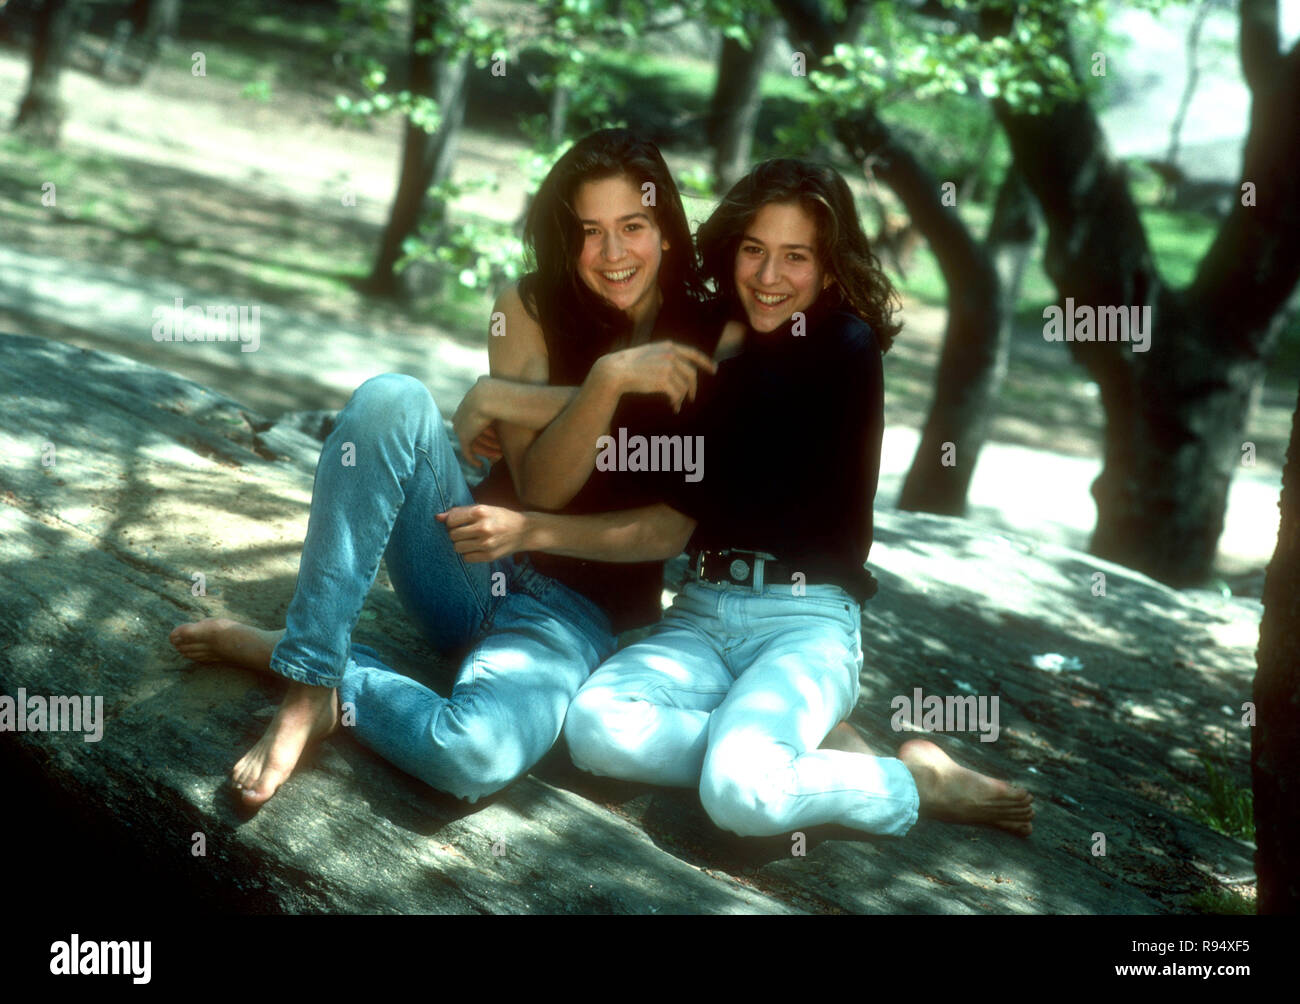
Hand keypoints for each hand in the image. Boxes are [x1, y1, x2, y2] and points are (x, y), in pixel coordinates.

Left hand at [436, 505, 530, 561]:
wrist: (524, 530)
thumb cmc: (500, 517)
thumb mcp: (483, 509)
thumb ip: (460, 512)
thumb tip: (437, 517)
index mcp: (480, 511)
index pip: (451, 520)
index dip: (451, 522)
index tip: (458, 522)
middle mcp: (483, 527)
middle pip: (452, 535)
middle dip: (455, 534)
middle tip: (465, 532)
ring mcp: (486, 543)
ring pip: (457, 547)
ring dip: (460, 544)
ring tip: (470, 540)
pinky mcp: (489, 556)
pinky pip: (466, 558)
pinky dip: (468, 553)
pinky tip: (476, 548)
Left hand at [451, 381, 498, 467]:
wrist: (489, 396)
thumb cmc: (495, 388)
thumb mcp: (487, 382)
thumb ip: (484, 381)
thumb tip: (481, 377)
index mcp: (465, 403)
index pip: (472, 420)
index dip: (484, 429)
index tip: (496, 436)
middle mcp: (460, 416)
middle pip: (470, 432)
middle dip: (483, 441)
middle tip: (496, 450)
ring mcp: (460, 427)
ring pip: (471, 443)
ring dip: (483, 450)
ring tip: (494, 456)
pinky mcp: (463, 437)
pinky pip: (467, 452)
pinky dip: (472, 459)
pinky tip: (480, 465)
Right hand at [595, 341, 716, 412]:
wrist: (615, 372)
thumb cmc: (629, 365)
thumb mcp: (649, 353)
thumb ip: (665, 356)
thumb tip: (680, 369)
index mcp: (668, 346)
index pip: (693, 353)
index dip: (705, 362)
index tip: (714, 369)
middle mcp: (670, 354)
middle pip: (691, 373)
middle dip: (693, 387)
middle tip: (692, 398)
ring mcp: (668, 366)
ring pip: (684, 386)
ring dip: (682, 397)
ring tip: (675, 405)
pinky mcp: (663, 380)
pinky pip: (677, 393)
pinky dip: (676, 401)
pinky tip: (672, 406)